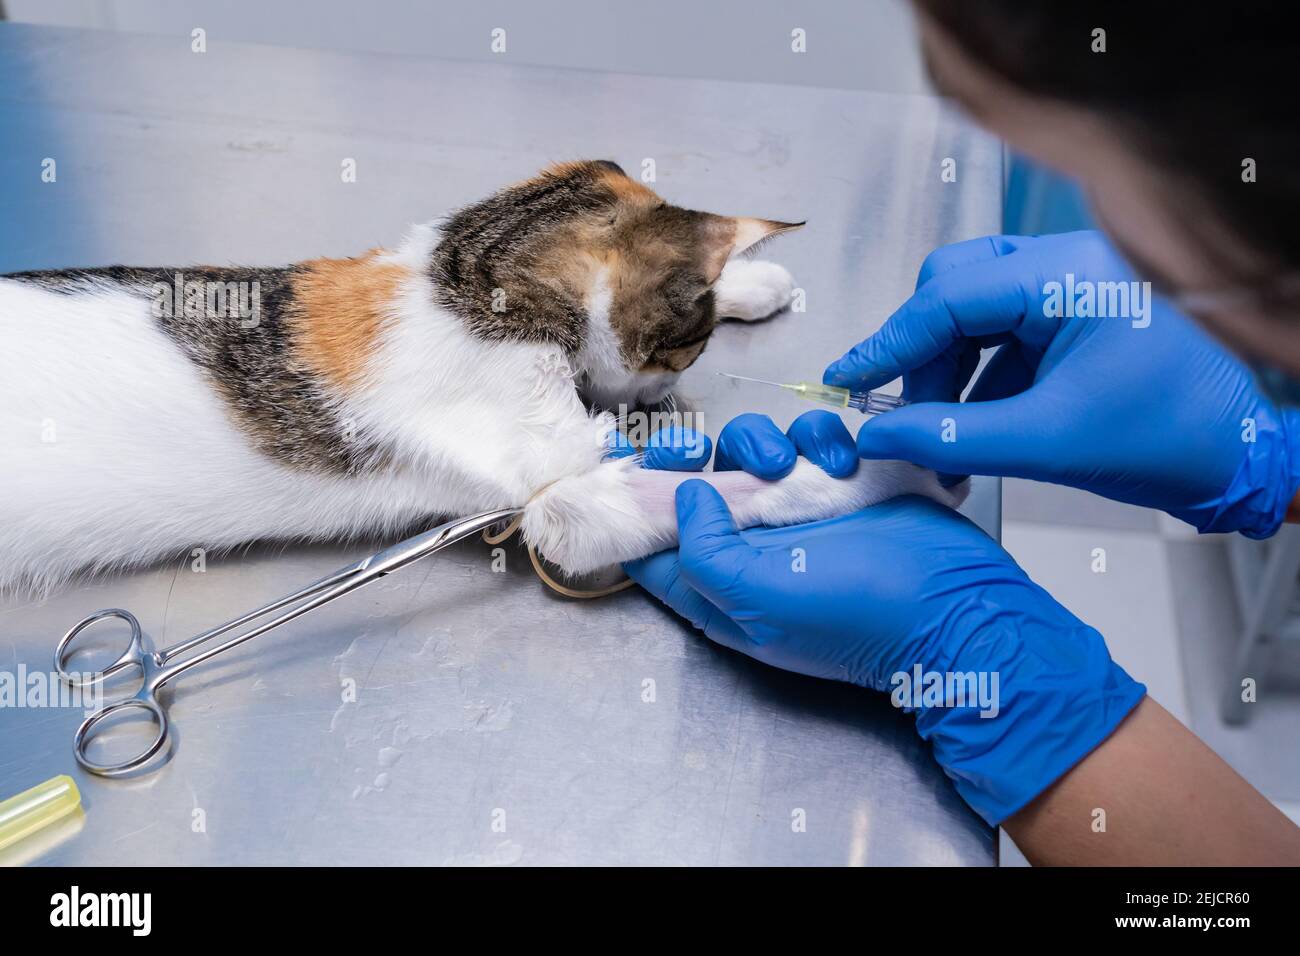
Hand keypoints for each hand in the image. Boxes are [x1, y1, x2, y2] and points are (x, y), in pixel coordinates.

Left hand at [625, 411, 1144, 823]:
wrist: (957, 604)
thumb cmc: (856, 615)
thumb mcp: (761, 600)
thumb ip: (704, 553)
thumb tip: (683, 496)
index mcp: (719, 587)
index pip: (653, 543)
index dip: (637, 503)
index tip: (635, 466)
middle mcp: (751, 548)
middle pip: (697, 484)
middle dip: (694, 456)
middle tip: (701, 450)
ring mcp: (798, 514)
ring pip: (753, 451)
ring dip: (766, 443)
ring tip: (795, 464)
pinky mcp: (841, 485)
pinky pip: (811, 442)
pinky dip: (821, 440)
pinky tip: (845, 459)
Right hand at [824, 231, 1299, 537]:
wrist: (1239, 454)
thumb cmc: (1169, 437)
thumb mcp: (1047, 443)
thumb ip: (950, 437)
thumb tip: (878, 436)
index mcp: (1071, 276)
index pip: (950, 296)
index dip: (889, 343)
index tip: (848, 381)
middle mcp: (1070, 262)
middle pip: (955, 287)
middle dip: (920, 353)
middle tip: (900, 413)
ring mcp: (1074, 283)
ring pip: (975, 307)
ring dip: (946, 366)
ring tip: (942, 425)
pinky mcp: (1076, 310)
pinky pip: (1004, 328)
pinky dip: (978, 372)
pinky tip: (974, 419)